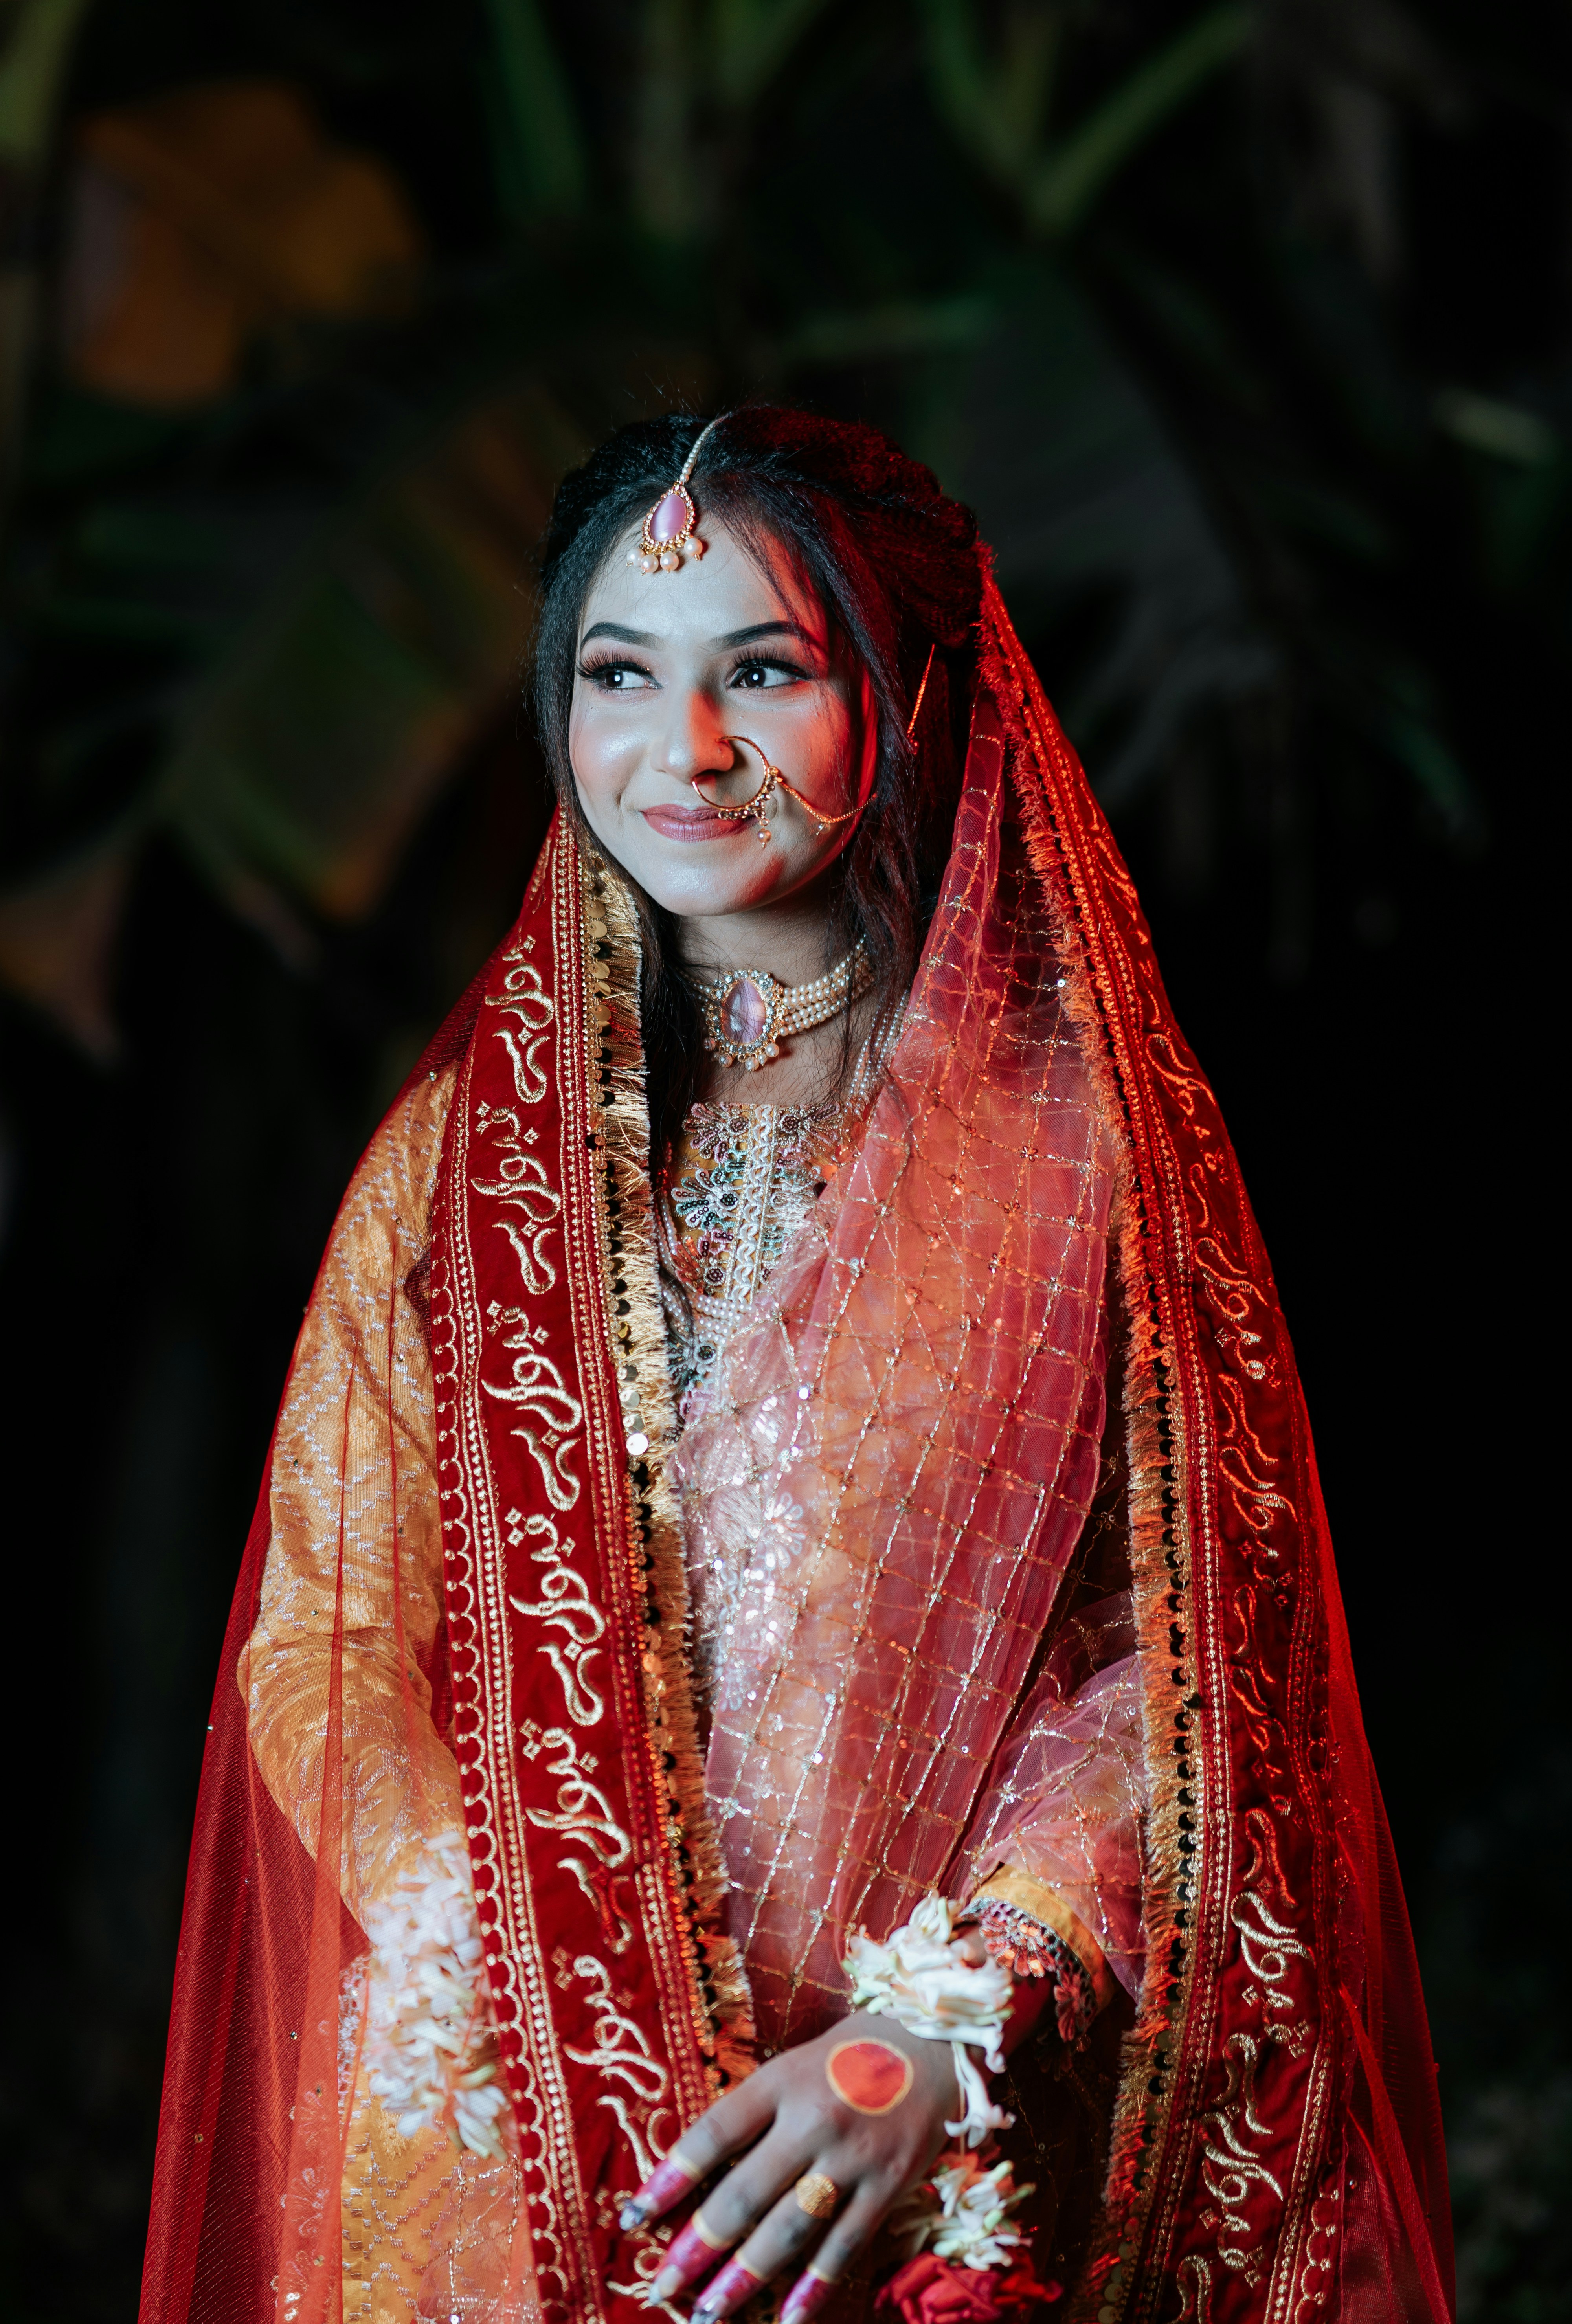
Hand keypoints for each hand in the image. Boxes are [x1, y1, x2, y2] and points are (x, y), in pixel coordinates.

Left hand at [630, 2011, 959, 2322]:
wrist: (934, 2042)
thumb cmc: (849, 2053)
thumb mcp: (793, 2066)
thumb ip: (755, 2115)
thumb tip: (701, 2175)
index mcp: (782, 2081)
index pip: (713, 2135)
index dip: (670, 2179)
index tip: (633, 2218)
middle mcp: (814, 2119)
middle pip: (745, 2193)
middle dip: (698, 2247)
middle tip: (661, 2287)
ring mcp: (853, 2157)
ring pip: (788, 2230)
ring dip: (743, 2278)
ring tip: (707, 2315)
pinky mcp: (888, 2186)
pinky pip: (844, 2247)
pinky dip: (814, 2288)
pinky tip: (786, 2320)